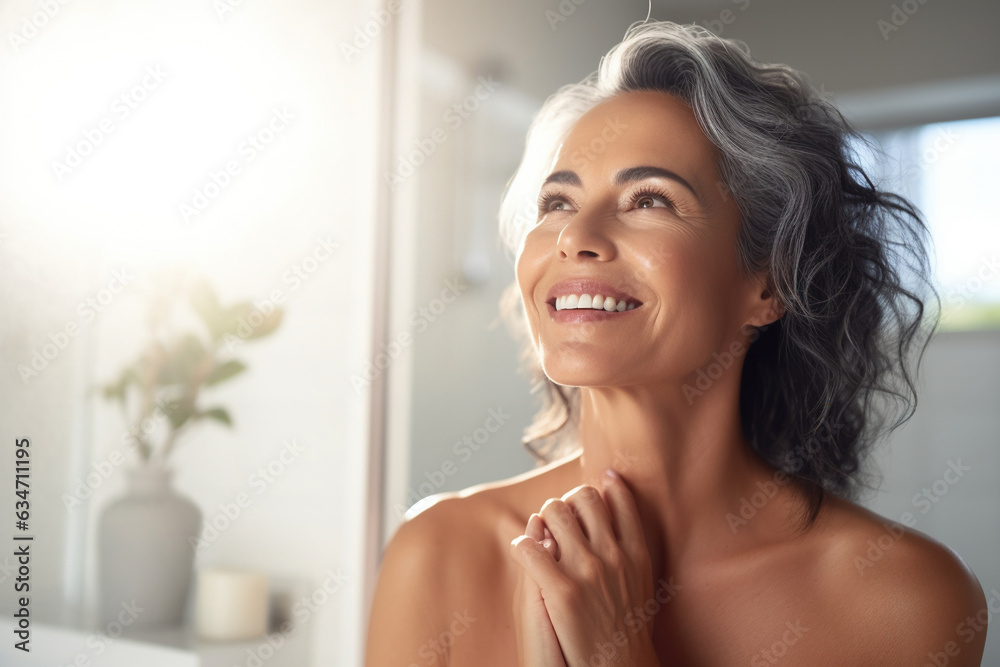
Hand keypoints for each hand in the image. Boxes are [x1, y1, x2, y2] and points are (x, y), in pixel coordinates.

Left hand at [510, 469, 659, 666]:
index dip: (607, 485)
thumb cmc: (628, 629)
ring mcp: (588, 571)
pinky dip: (522, 544)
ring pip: (553, 513)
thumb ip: (630, 551)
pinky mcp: (562, 591)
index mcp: (637, 553)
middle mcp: (614, 555)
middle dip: (568, 500)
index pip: (621, 500)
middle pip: (584, 497)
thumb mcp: (642, 585)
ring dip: (543, 518)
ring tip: (541, 533)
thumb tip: (617, 520)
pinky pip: (530, 547)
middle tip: (561, 515)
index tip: (599, 479)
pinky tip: (523, 552)